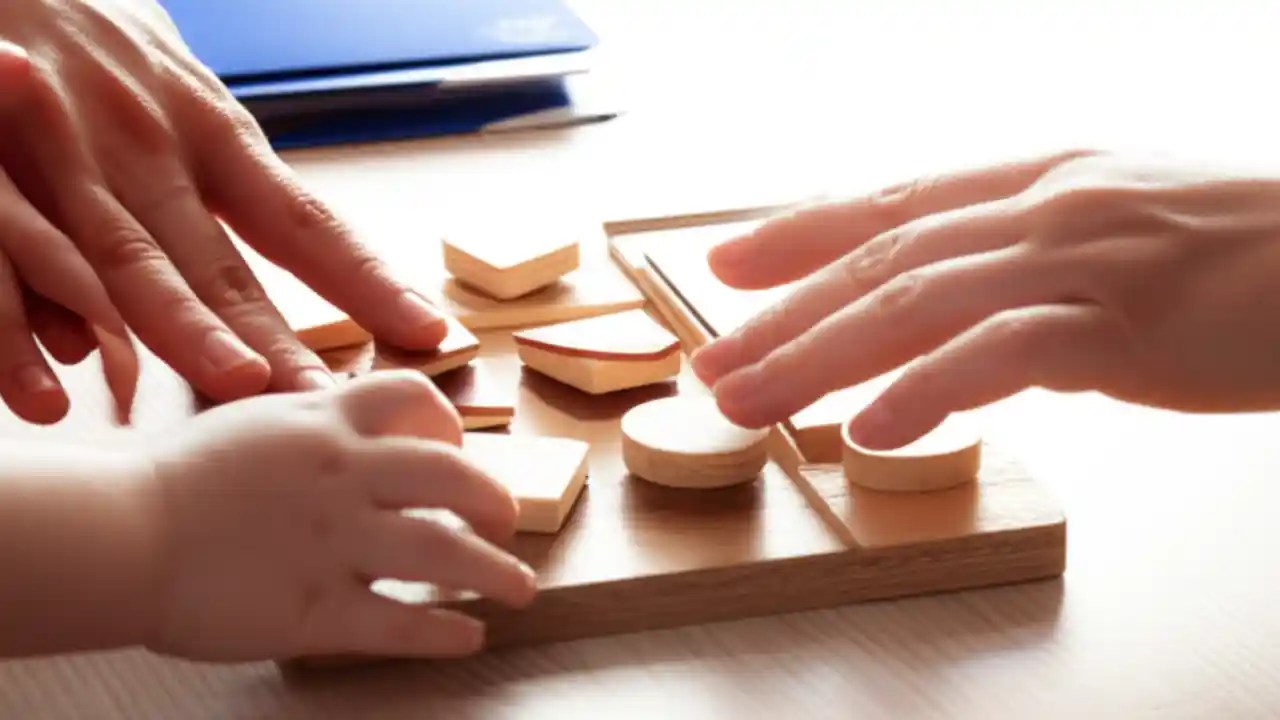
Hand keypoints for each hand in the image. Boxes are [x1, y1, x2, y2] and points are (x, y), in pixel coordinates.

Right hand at [0, 1, 446, 424]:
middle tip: (324, 393)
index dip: (366, 282)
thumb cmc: (107, 43)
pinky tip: (51, 388)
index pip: (304, 223)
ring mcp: (66, 155)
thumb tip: (240, 297)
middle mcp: (151, 146)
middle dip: (274, 334)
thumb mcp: (182, 94)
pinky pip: (5, 256)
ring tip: (236, 386)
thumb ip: (214, 187)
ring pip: (129, 258)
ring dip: (185, 328)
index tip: (426, 331)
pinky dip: (21, 328)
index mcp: (212, 131)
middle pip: (219, 262)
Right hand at [142, 371, 533, 661]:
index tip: (459, 446)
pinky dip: (444, 631)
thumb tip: (356, 428)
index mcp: (324, 424)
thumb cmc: (173, 480)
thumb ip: (313, 425)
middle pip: (451, 476)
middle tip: (512, 522)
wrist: (118, 533)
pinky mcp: (317, 608)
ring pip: (443, 551)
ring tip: (520, 588)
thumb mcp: (252, 423)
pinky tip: (469, 636)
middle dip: (496, 500)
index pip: (412, 398)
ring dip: (495, 572)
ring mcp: (335, 542)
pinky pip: (400, 621)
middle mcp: (343, 475)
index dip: (447, 421)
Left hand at [692, 150, 1279, 448]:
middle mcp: (1046, 206)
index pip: (894, 201)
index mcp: (1042, 178)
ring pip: (916, 302)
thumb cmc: (1253, 254)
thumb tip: (966, 319)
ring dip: (819, 358)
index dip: (800, 233)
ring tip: (749, 404)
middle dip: (784, 316)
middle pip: (882, 258)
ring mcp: (1084, 259)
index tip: (727, 266)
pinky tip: (875, 431)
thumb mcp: (1126, 228)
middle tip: (711, 363)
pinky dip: (930, 392)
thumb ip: (1038, 261)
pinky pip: (1004, 355)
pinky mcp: (1128, 326)